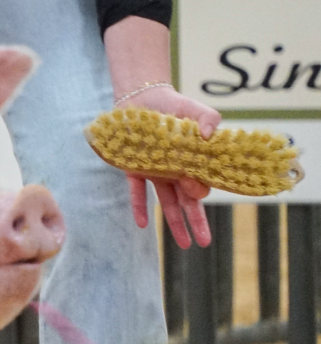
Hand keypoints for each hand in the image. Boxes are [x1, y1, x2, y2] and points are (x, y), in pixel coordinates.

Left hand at [119, 85, 220, 248]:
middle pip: (188, 202)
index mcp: (192, 160)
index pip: (201, 184)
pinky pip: (137, 192)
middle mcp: (175, 170)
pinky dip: (139, 208)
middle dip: (197, 222)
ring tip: (184, 245)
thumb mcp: (194, 109)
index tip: (195, 189)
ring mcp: (155, 172)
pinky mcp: (134, 169)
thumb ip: (208, 119)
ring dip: (175, 223)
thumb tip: (209, 136)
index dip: (199, 191)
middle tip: (204, 243)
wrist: (142, 98)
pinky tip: (142, 225)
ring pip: (167, 203)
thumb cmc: (172, 104)